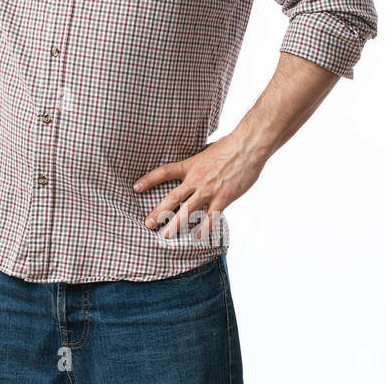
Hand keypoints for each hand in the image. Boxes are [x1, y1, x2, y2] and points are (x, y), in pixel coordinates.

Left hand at [132, 132, 266, 241]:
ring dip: (176, 224)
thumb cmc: (229, 146)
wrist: (248, 147)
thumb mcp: (206, 151)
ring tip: (166, 235)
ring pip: (188, 211)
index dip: (148, 180)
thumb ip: (197, 162)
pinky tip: (198, 237)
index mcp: (190, 165)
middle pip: (172, 198)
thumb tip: (191, 166)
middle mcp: (196, 179)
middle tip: (148, 223)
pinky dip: (204, 229)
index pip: (164, 172)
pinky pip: (211, 218)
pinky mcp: (223, 198)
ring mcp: (209, 190)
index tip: (136, 187)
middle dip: (159, 212)